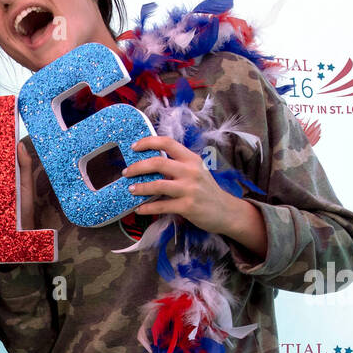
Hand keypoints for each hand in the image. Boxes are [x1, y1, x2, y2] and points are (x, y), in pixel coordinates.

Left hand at [123, 135, 266, 253]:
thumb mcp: (196, 171)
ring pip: (158, 185)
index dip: (148, 142)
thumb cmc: (206, 190)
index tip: (134, 147)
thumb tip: (150, 163)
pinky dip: (147, 208)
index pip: (167, 142)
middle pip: (158, 162)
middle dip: (138, 167)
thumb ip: (177, 166)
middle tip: (126, 172)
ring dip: (140, 187)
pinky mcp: (187, 206)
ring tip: (130, 190)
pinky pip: (161, 206)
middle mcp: (190, 170)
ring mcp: (189, 189)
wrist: (225, 210)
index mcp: (191, 158)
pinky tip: (139, 209)